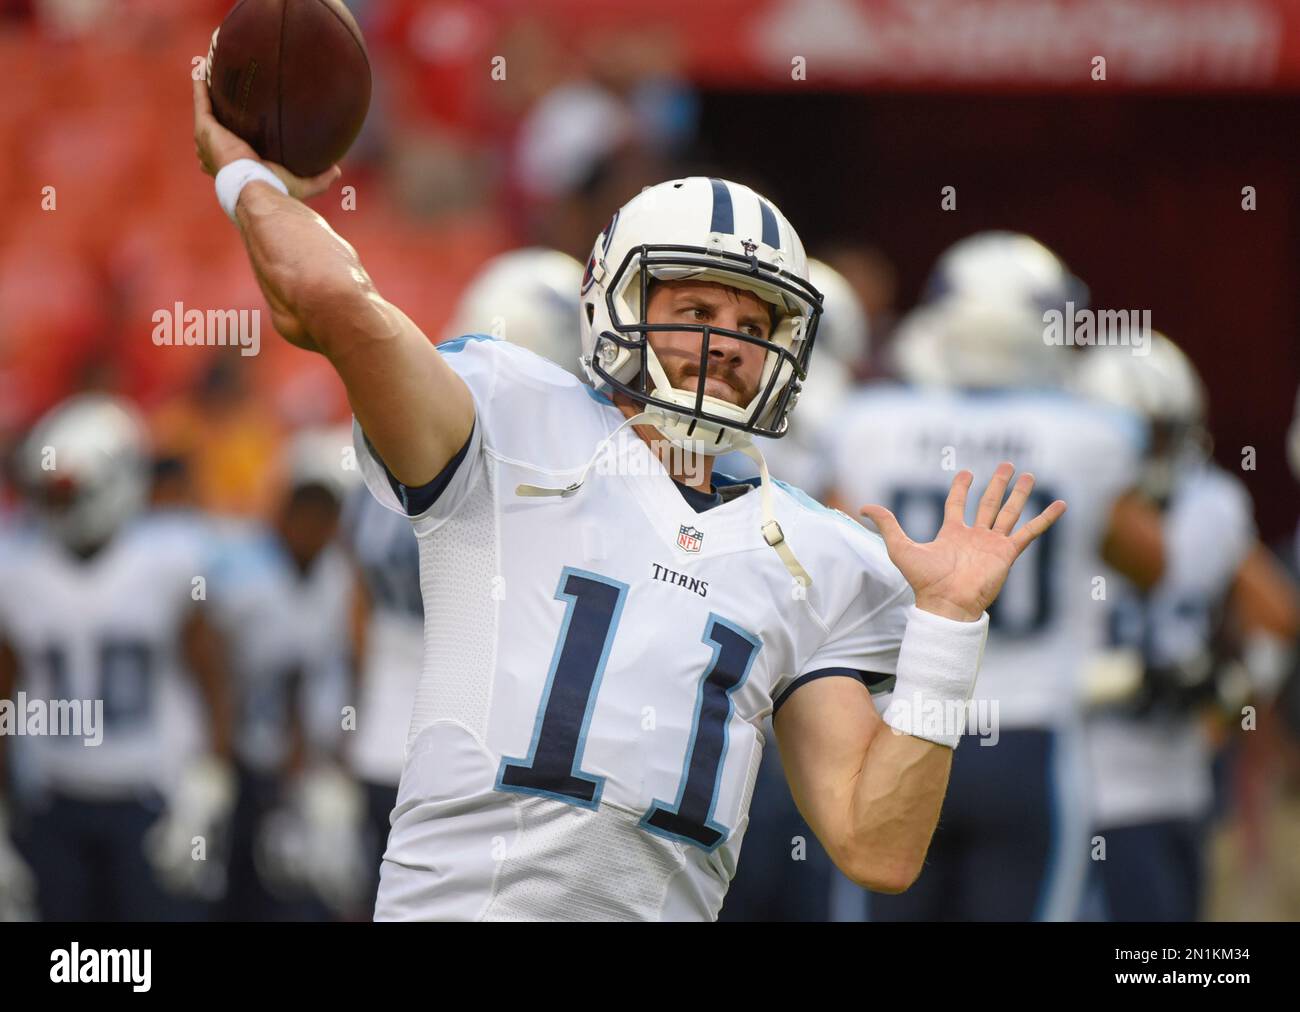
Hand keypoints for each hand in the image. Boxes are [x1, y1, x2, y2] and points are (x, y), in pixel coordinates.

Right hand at [192, 75, 339, 199]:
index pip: (230, 149)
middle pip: (215, 129)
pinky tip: (202, 69)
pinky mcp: (205, 128)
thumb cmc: (276, 189)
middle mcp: (218, 153)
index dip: (232, 137)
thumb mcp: (301, 184)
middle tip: (226, 91)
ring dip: (206, 93)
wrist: (258, 187)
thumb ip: (319, 179)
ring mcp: (209, 140)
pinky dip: (200, 85)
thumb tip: (337, 170)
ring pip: (205, 111)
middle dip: (217, 112)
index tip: (240, 121)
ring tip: (211, 73)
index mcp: (236, 165)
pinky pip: (201, 101)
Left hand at [860, 463, 1066, 622]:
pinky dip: (1046, 518)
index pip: (957, 504)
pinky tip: (1060, 504)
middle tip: (1007, 465)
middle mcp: (974, 536)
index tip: (966, 473)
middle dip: (997, 484)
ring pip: (1009, 512)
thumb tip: (862, 508)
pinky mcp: (1008, 553)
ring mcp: (993, 544)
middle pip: (989, 503)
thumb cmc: (924, 581)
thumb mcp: (900, 547)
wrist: (946, 604)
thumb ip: (886, 525)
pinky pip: (1031, 532)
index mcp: (952, 533)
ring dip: (1019, 493)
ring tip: (1029, 474)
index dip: (961, 488)